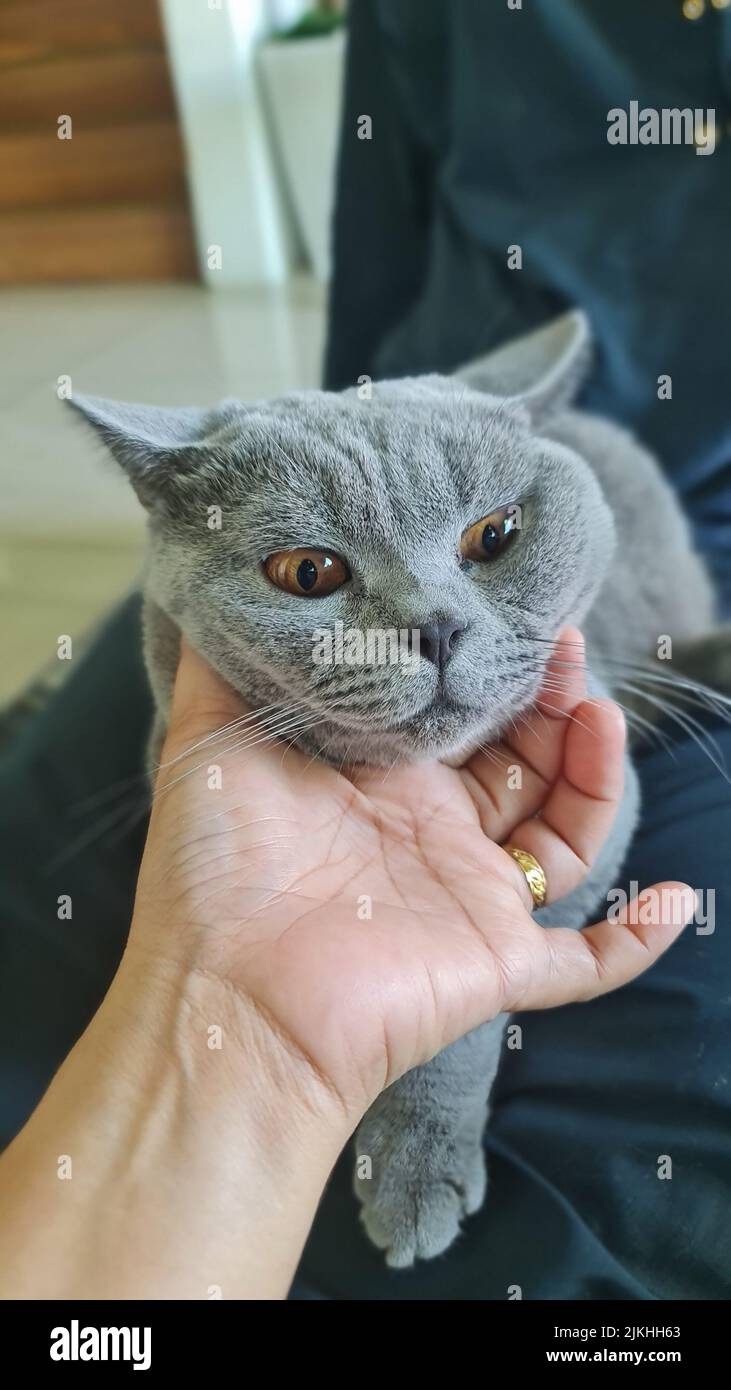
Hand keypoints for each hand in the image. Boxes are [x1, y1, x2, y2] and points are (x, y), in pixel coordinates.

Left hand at [126, 628, 692, 1125]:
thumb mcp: (210, 739)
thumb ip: (229, 663)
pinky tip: (679, 900)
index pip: (455, 716)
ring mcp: (466, 899)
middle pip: (520, 762)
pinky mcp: (494, 963)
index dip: (490, 668)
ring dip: (597, 779)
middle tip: (564, 649)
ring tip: (601, 718)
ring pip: (563, 835)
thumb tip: (234, 581)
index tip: (515, 613)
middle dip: (551, 703)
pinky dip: (636, 942)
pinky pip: (583, 963)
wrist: (225, 999)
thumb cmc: (211, 868)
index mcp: (375, 782)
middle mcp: (428, 834)